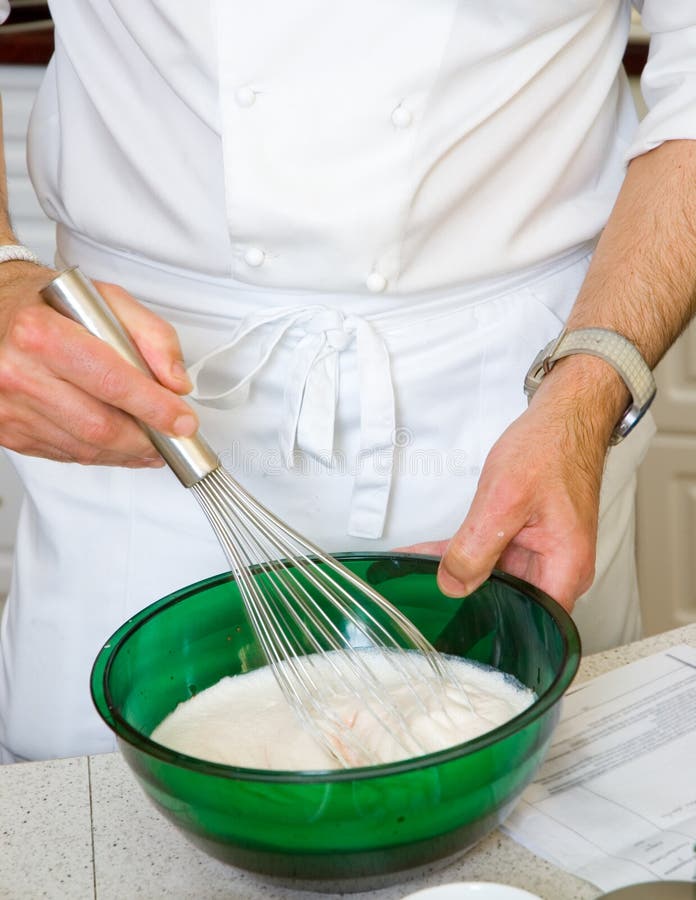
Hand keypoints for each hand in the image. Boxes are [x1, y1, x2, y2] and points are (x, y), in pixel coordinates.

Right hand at [0, 262, 197, 466]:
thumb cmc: (49, 304)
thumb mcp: (107, 299)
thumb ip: (152, 335)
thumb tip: (176, 382)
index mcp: (42, 334)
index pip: (112, 383)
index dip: (155, 408)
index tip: (183, 421)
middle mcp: (19, 373)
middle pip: (99, 426)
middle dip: (146, 439)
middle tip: (172, 437)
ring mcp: (10, 407)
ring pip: (84, 448)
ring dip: (126, 452)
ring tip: (151, 443)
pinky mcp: (8, 430)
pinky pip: (65, 455)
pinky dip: (99, 454)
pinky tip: (117, 443)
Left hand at [399, 357, 620, 610]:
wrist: (563, 417)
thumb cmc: (551, 449)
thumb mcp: (504, 499)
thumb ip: (476, 548)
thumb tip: (452, 585)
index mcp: (565, 568)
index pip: (531, 623)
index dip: (492, 627)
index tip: (452, 624)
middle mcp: (559, 568)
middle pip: (510, 603)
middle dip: (465, 600)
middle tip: (422, 601)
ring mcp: (543, 554)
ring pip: (496, 579)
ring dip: (459, 574)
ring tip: (414, 575)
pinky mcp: (528, 540)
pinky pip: (493, 556)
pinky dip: (464, 553)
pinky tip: (430, 554)